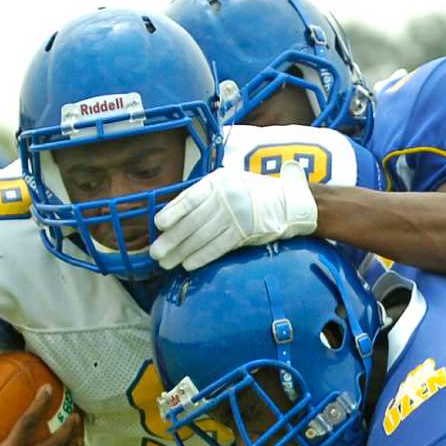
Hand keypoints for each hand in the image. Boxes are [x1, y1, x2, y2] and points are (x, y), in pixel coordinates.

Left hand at [150, 161, 316, 270]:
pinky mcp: (245, 233)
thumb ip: (206, 195)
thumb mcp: (229, 182)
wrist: (289, 202)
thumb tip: (176, 215)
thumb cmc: (253, 193)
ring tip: (167, 263)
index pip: (190, 198)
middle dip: (172, 239)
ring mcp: (236, 216)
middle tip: (156, 252)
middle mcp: (226, 197)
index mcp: (218, 181)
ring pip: (202, 236)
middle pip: (192, 221)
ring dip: (182, 252)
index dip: (173, 212)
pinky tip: (189, 264)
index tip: (159, 225)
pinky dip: (202, 256)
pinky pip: (219, 247)